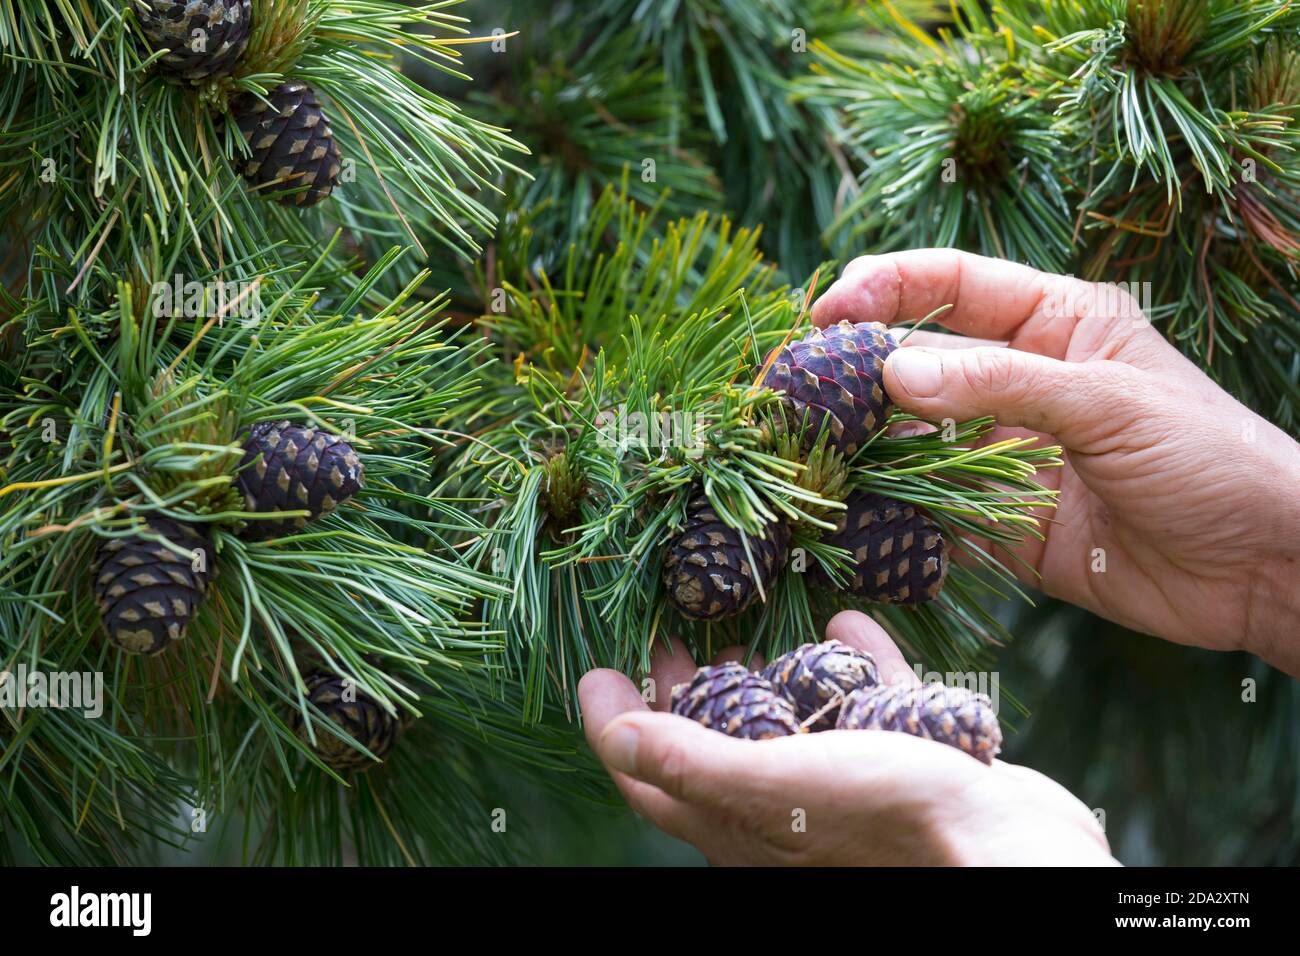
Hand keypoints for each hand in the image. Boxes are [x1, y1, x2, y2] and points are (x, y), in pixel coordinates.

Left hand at [579, 611, 1115, 865]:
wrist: (1013, 848)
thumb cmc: (891, 818)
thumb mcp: (777, 784)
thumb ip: (694, 761)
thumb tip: (610, 735)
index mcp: (741, 824)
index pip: (652, 776)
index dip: (615, 725)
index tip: (597, 669)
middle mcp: (787, 809)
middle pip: (715, 749)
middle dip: (683, 697)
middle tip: (666, 641)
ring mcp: (850, 786)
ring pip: (791, 730)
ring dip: (764, 681)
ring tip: (741, 634)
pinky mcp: (909, 761)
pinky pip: (872, 706)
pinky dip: (856, 666)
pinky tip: (849, 624)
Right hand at [813, 249, 1299, 674]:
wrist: (1262, 569)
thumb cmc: (1210, 459)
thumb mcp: (1109, 404)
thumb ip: (1001, 385)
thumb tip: (893, 372)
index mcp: (1055, 323)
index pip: (952, 284)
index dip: (884, 287)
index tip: (825, 312)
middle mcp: (1019, 381)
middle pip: (916, 359)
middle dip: (852, 369)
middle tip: (789, 386)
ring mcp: (1005, 453)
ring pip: (912, 437)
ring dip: (861, 443)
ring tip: (805, 449)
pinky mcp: (1000, 523)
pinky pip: (928, 510)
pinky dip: (889, 513)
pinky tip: (850, 513)